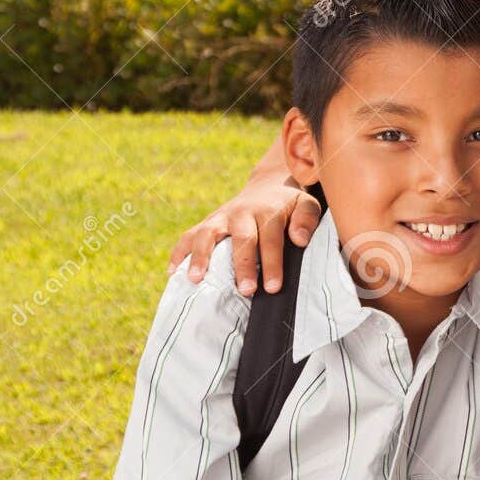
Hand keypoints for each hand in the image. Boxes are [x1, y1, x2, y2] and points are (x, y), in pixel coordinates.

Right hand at [167, 178, 321, 295]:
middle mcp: (242, 213)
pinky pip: (188, 236)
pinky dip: (178, 252)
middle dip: (243, 265)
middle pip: (241, 239)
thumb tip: (299, 239)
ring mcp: (221, 217)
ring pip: (207, 234)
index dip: (272, 263)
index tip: (273, 287)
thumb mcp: (306, 205)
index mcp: (268, 211)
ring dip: (200, 256)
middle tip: (246, 290)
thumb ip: (306, 219)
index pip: (270, 238)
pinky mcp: (207, 223)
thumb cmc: (289, 206)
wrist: (267, 188)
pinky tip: (172, 273)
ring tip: (196, 279)